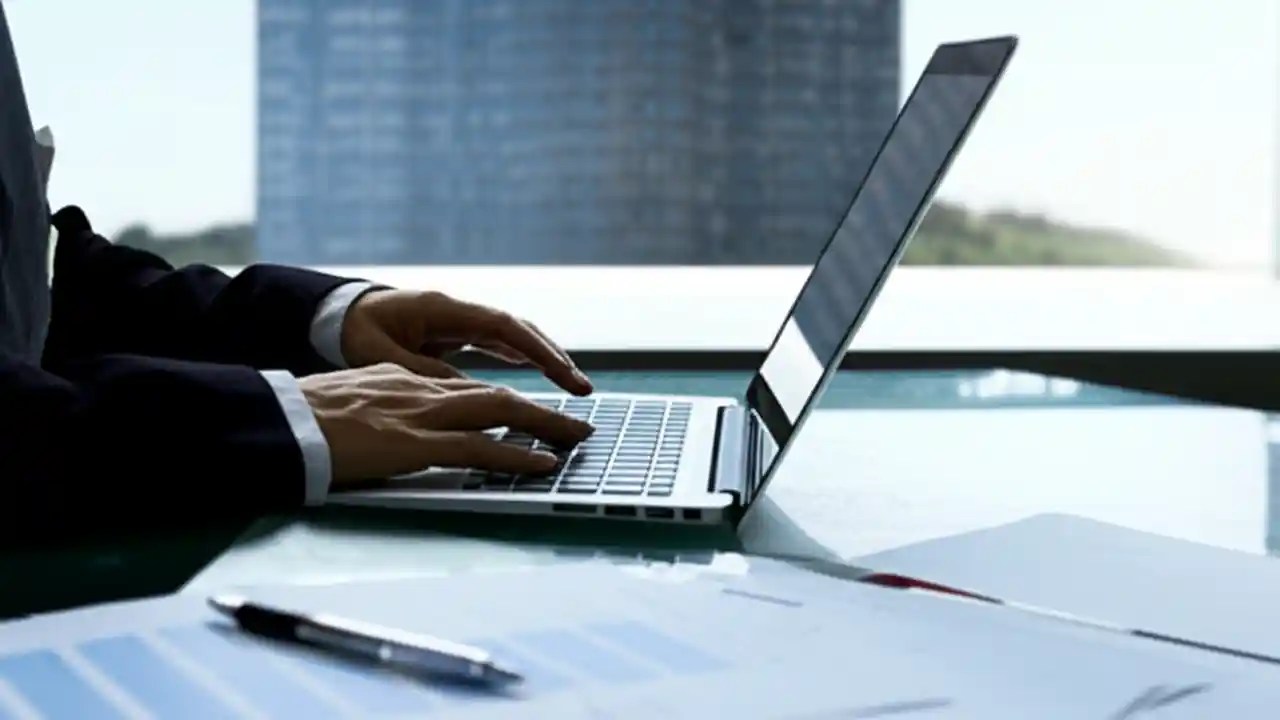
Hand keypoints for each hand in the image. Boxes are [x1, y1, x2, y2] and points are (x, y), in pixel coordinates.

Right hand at [299, 363, 593, 484]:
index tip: (523, 413)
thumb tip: (387, 428)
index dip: (499, 401)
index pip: (463, 388)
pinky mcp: (414, 443)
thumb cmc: (296, 419)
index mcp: (399, 381)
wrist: (273, 422)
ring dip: (542, 425)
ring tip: (575, 439)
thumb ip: (375, 410)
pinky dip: (516, 454)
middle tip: (573, 423)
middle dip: (537, 409)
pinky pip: (479, 448)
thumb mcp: (344, 403)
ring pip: (498, 411)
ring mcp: (419, 414)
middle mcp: (417, 390)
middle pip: (493, 394)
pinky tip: (543, 463)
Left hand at [341, 288, 592, 394]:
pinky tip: (537, 372)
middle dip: (553, 357)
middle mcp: (457, 312)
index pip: (503, 327)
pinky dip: (520, 357)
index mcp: (443, 310)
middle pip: (518, 330)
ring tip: (571, 386)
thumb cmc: (352, 331)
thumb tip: (466, 394)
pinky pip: (495, 344)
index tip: (564, 372)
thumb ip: (423, 373)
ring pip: (512, 337)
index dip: (537, 349)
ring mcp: (457, 322)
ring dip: (542, 358)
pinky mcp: (453, 333)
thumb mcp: (381, 356)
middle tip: (582, 388)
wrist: (332, 313)